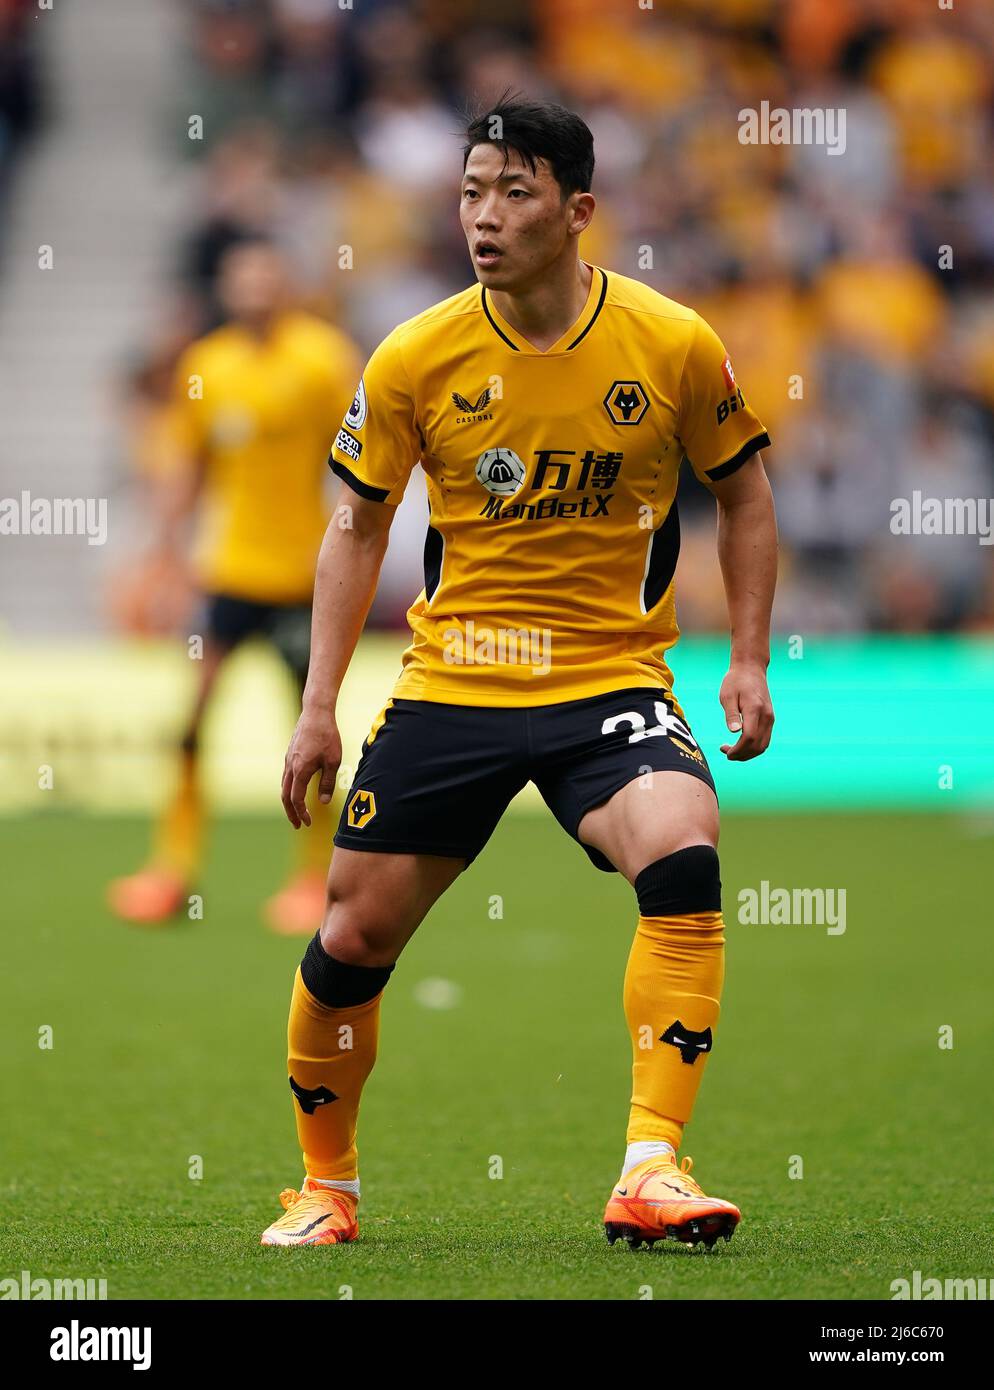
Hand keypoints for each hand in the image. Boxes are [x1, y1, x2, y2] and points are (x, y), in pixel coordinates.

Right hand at [281, 708, 341, 827]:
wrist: (316, 713)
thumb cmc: (327, 736)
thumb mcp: (333, 761)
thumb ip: (327, 783)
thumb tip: (323, 802)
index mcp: (300, 770)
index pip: (296, 798)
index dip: (301, 813)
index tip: (308, 823)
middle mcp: (290, 767)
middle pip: (285, 795)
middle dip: (291, 812)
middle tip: (298, 825)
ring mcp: (288, 760)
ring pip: (284, 786)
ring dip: (289, 801)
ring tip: (297, 811)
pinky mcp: (290, 754)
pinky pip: (286, 776)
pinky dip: (289, 789)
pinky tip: (297, 790)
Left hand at [718, 663, 773, 760]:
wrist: (751, 669)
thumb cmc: (736, 681)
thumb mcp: (727, 695)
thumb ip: (731, 714)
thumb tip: (734, 731)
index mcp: (755, 709)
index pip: (749, 737)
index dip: (738, 749)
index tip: (725, 751)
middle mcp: (766, 716)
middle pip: (758, 745)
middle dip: (742, 755)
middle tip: (726, 753)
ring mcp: (770, 718)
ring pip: (763, 745)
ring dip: (748, 753)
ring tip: (732, 751)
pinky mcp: (770, 719)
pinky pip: (765, 739)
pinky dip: (754, 747)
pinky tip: (741, 744)